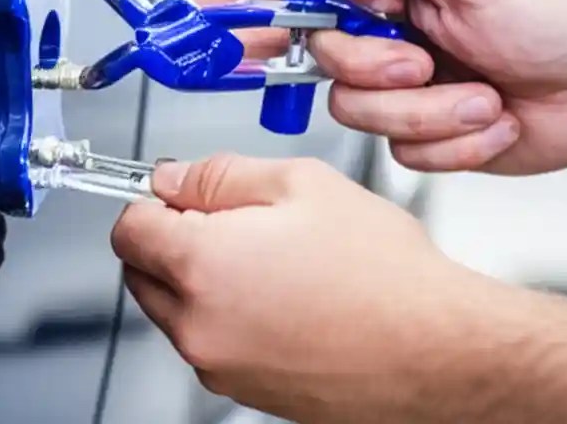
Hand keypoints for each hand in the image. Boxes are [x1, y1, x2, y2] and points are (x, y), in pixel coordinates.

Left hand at [111, 154, 499, 422]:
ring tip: (273, 261)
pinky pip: (213, 343)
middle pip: (142, 272)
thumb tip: (173, 178)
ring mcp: (219, 365)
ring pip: (176, 311)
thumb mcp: (299, 184)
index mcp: (198, 265)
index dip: (152, 201)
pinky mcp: (245, 391)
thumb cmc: (385, 275)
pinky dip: (230, 318)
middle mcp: (197, 325)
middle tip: (231, 222)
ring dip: (201, 282)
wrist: (440, 351)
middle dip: (170, 241)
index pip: (126, 227)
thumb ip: (218, 176)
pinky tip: (286, 299)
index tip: (178, 194)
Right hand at [192, 0, 566, 173]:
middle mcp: (382, 38)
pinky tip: (491, 119)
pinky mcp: (421, 137)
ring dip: (429, 111)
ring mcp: (399, 90)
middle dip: (375, 70)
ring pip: (358, 117)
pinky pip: (402, 155)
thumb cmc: (555, 14)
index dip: (236, 1)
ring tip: (480, 93)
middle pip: (319, 64)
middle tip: (421, 59)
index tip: (191, 15)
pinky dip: (453, 141)